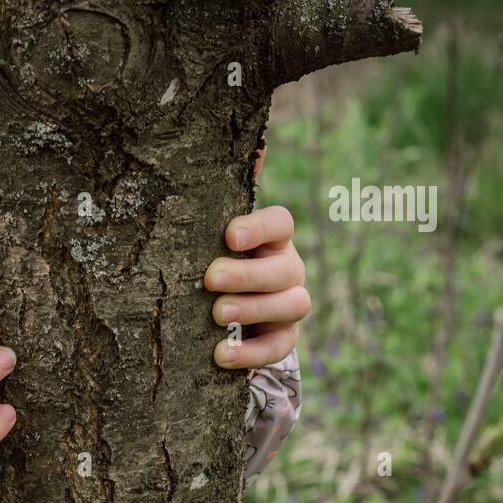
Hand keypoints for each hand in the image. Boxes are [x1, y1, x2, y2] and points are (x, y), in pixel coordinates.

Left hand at [205, 203, 309, 368]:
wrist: (222, 311)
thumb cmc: (217, 257)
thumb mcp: (212, 228)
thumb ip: (226, 192)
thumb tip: (257, 147)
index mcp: (271, 237)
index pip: (282, 222)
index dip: (259, 227)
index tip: (229, 235)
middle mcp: (287, 267)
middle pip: (284, 267)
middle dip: (248, 274)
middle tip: (210, 279)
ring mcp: (289, 304)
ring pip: (291, 304)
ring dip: (254, 309)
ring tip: (217, 315)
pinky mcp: (282, 338)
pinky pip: (278, 347)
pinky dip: (251, 354)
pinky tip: (220, 355)